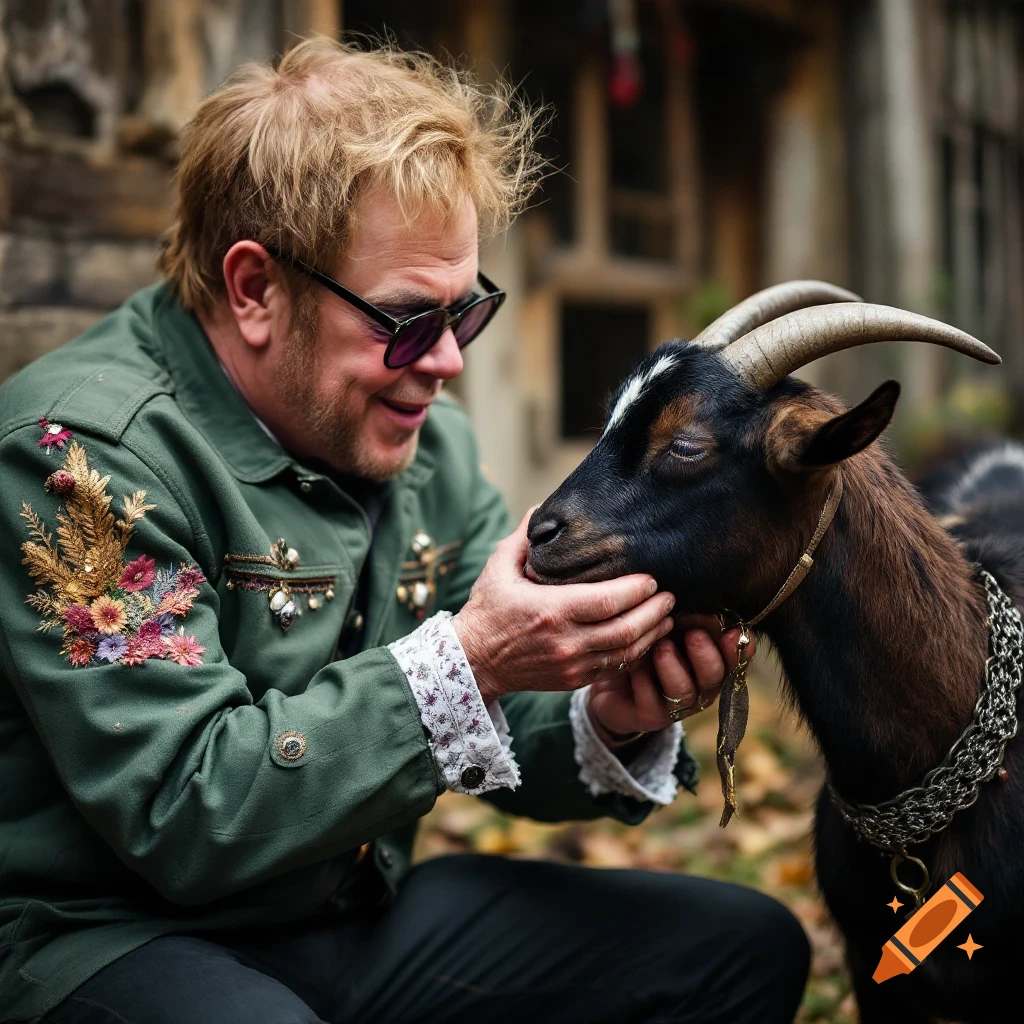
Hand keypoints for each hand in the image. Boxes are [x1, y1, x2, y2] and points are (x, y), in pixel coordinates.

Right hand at [451, 507, 677, 703]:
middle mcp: (566, 641)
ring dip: (652, 634)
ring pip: (626, 652)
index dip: (637, 590)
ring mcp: (572, 664)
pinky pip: (615, 668)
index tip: (652, 578)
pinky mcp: (573, 680)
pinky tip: (647, 638)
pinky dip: (636, 653)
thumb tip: (539, 508)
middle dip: (655, 611)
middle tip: (669, 595)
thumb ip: (523, 538)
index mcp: (551, 610)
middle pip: (626, 628)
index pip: (608, 601)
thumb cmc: (486, 610)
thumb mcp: (499, 567)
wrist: (473, 661)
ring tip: (667, 615)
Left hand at [586, 626, 754, 747]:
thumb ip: (688, 618)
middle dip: (706, 655)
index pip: (734, 657)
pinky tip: (635, 667)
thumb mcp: (666, 627)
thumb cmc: (645, 644)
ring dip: (675, 668)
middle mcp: (699, 686)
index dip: (738, 648)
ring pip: (685, 691)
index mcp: (709, 661)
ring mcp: (676, 704)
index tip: (735, 631)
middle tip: (694, 634)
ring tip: (662, 648)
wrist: (608, 680)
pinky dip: (644, 682)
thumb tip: (703, 599)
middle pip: (714, 677)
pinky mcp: (651, 716)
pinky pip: (652, 702)